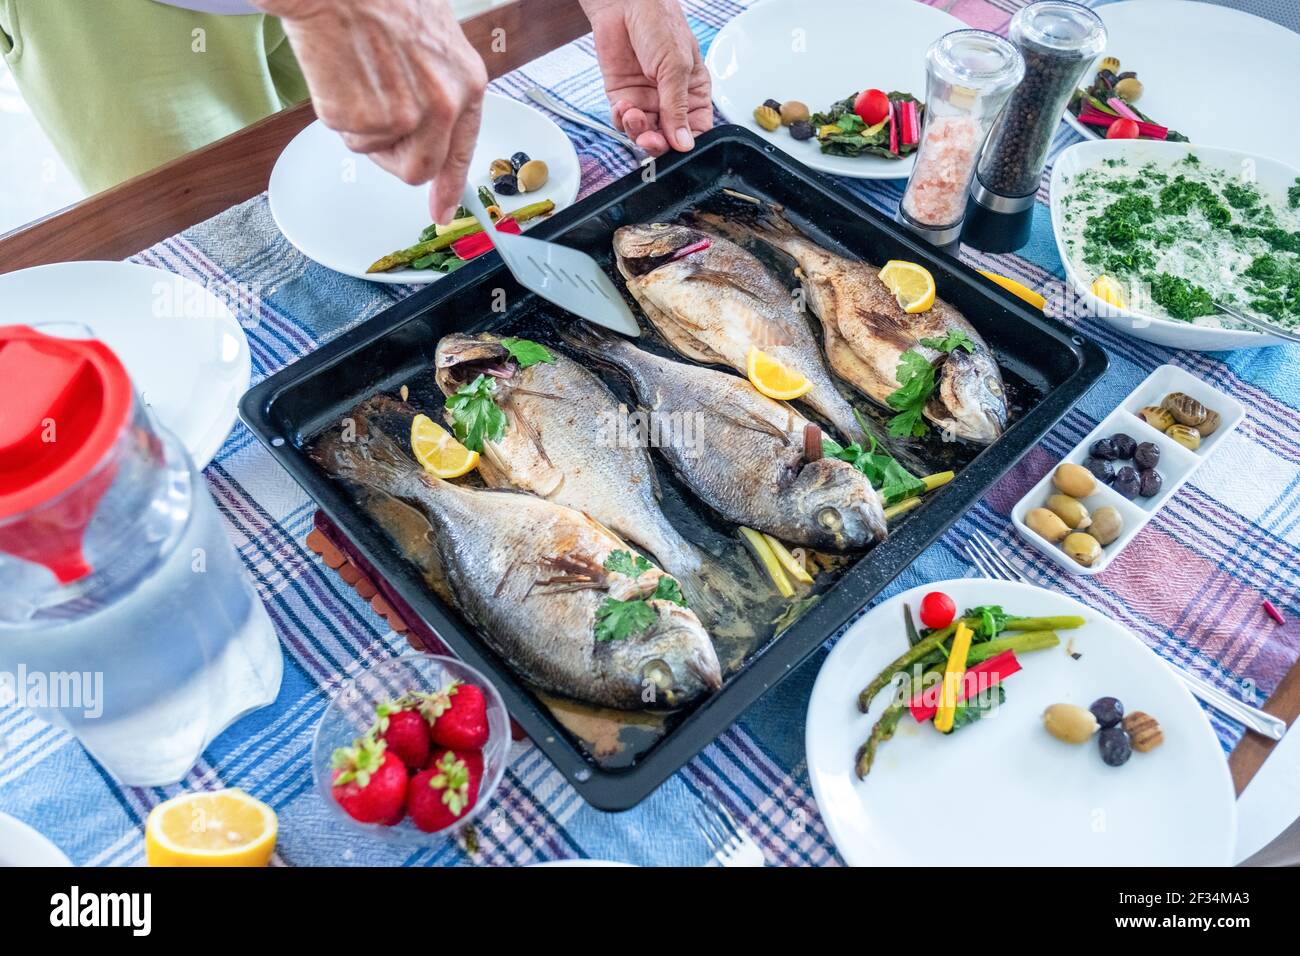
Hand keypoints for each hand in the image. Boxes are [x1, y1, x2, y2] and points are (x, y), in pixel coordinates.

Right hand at [257, 0, 487, 222]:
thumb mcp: (432, 39)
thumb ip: (437, 86)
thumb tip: (427, 126)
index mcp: (466, 83)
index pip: (462, 152)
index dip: (450, 188)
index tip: (442, 212)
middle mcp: (444, 105)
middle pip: (419, 168)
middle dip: (393, 156)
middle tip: (375, 122)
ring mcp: (405, 116)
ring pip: (376, 153)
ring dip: (361, 126)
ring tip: (356, 76)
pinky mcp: (367, 120)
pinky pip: (347, 136)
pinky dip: (336, 111)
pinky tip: (339, 73)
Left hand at [580, 0, 711, 155]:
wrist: (625, 4)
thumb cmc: (659, 22)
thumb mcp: (676, 66)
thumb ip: (677, 108)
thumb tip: (684, 143)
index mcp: (693, 91)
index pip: (696, 129)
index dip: (687, 143)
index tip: (679, 147)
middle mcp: (671, 99)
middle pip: (668, 138)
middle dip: (659, 143)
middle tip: (652, 139)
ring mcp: (646, 98)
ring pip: (644, 133)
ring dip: (638, 132)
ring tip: (635, 116)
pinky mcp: (623, 95)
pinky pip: (622, 121)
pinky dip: (621, 120)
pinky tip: (623, 106)